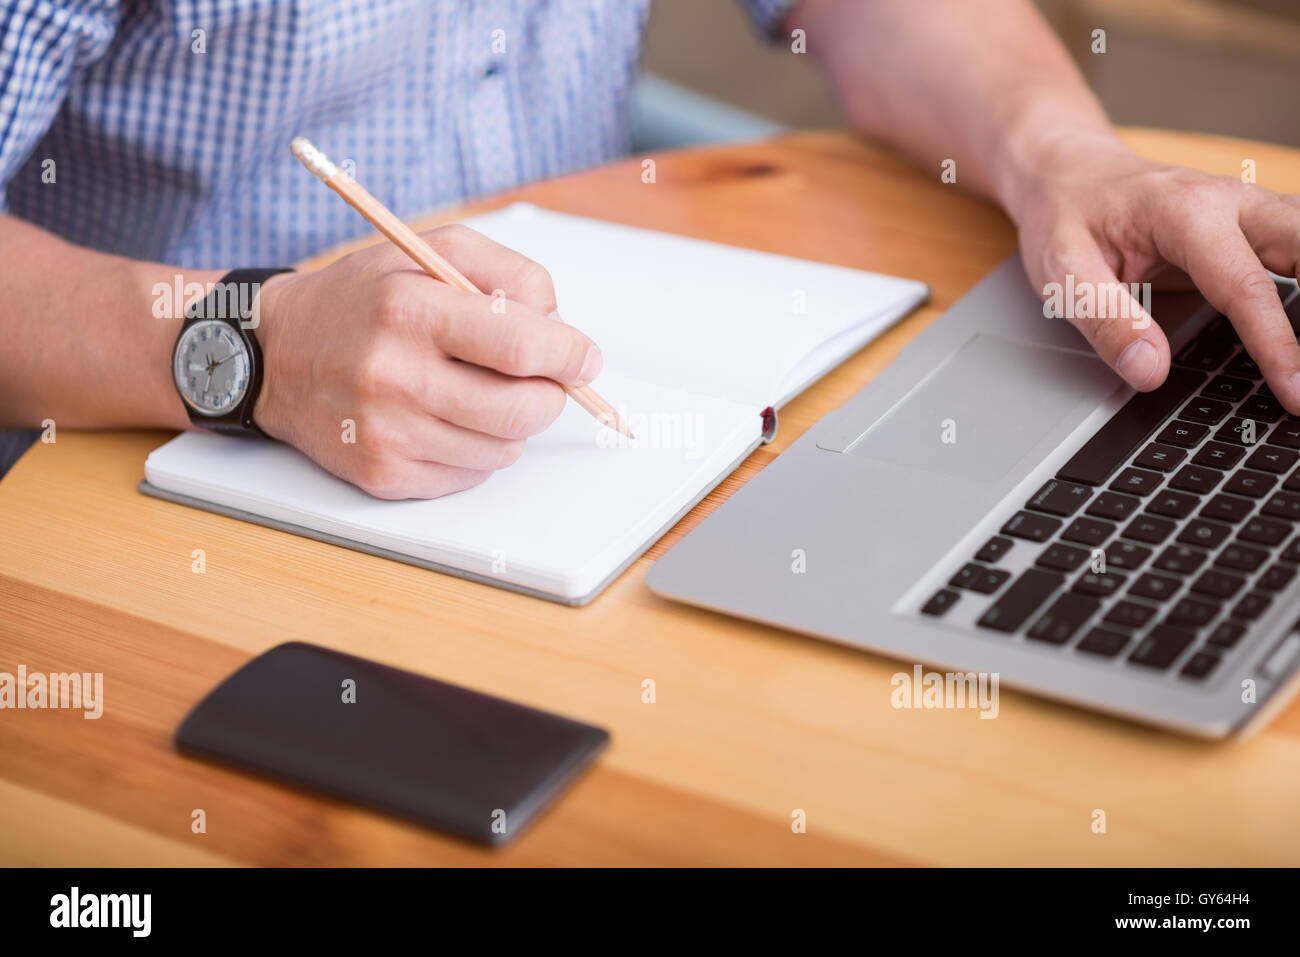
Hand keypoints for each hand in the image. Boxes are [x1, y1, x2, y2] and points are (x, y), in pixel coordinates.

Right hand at [252, 224, 602, 498]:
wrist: (278, 356)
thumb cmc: (366, 300)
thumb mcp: (432, 251)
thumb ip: (509, 273)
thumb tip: (561, 326)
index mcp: (409, 309)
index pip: (519, 346)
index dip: (569, 355)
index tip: (585, 358)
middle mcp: (394, 375)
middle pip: (521, 409)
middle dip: (550, 395)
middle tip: (544, 380)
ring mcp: (387, 432)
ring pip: (503, 448)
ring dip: (512, 424)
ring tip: (478, 392)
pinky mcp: (383, 474)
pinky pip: (470, 474)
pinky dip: (477, 449)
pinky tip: (447, 419)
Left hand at [1012, 132, 1299, 408]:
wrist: (1069, 173)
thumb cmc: (1064, 214)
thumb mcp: (1062, 272)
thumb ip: (1106, 321)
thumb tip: (1150, 370)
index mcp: (1186, 212)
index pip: (1246, 287)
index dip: (1276, 345)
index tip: (1295, 391)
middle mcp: (1233, 202)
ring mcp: (1250, 211)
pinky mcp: (1254, 226)